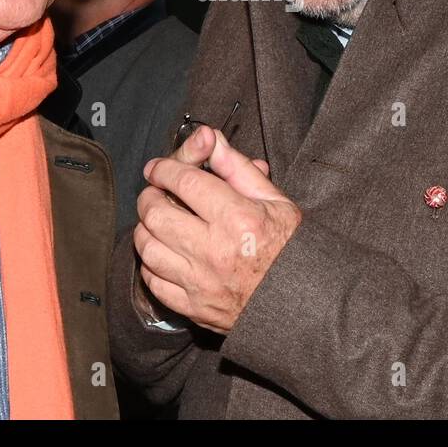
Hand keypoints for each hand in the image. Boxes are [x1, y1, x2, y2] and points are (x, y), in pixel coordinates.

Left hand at [134, 126, 300, 334]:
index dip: (165, 169)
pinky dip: (151, 264)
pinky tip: (164, 253)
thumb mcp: (275, 200)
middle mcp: (214, 250)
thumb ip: (236, 168)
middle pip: (156, 214)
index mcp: (238, 218)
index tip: (159, 168)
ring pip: (148, 248)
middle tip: (156, 193)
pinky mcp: (194, 307)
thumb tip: (209, 139)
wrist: (301, 302)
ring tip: (158, 222)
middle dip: (149, 197)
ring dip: (146, 230)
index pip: (184, 182)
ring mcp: (201, 282)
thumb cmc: (290, 248)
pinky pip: (153, 281)